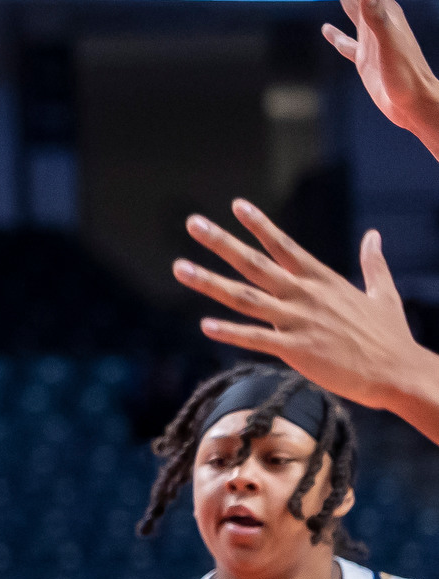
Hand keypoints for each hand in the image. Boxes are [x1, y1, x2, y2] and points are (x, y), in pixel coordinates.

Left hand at [173, 200, 426, 411]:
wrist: (399, 373)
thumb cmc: (390, 336)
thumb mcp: (383, 293)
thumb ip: (373, 262)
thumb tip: (374, 235)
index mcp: (322, 280)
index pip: (284, 245)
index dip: (259, 225)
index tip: (237, 205)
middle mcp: (305, 295)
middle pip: (254, 263)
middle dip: (221, 243)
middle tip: (192, 223)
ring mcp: (298, 321)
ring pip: (244, 298)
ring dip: (209, 283)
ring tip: (180, 268)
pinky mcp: (295, 350)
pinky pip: (255, 339)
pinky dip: (229, 332)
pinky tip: (204, 325)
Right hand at [322, 0, 438, 146]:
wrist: (418, 104)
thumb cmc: (405, 78)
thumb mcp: (389, 46)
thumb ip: (376, 18)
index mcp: (380, 10)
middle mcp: (377, 18)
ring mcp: (371, 37)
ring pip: (350, 3)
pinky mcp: (366, 58)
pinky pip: (346, 41)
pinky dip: (335, 34)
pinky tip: (327, 31)